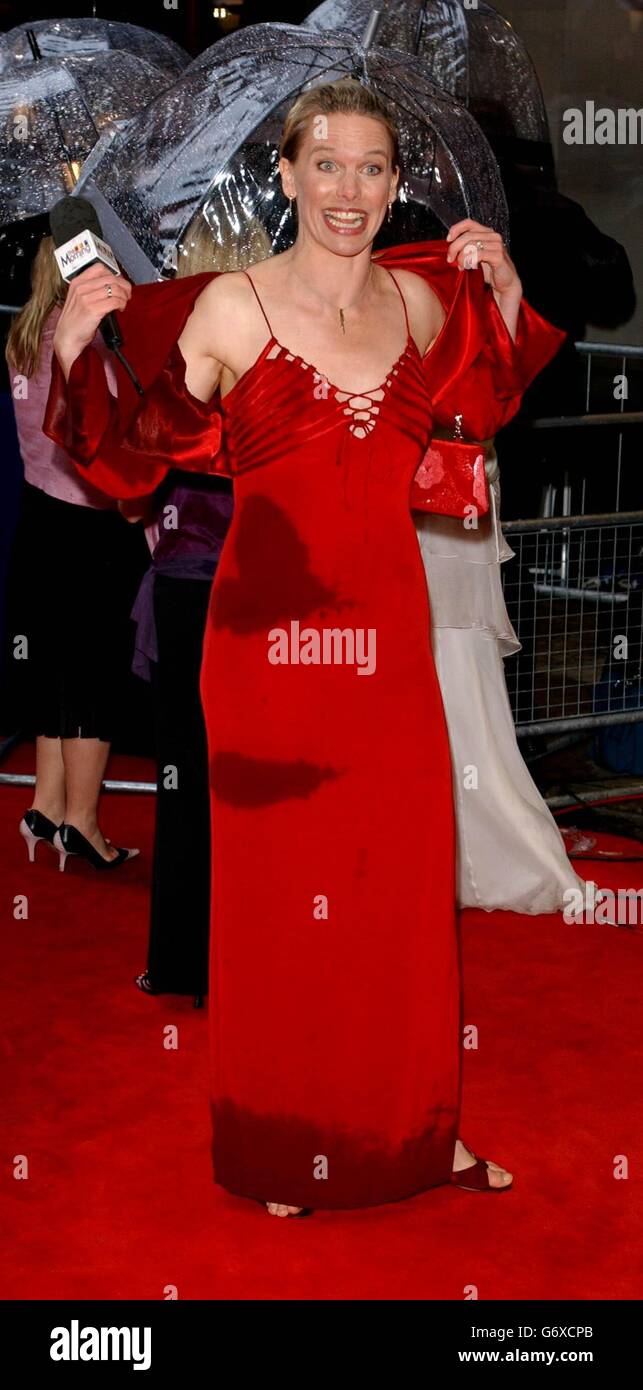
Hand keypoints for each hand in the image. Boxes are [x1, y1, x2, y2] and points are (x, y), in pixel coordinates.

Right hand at [53, 262, 131, 377]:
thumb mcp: (78, 299)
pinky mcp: (92, 310)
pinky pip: (114, 301)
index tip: (119, 283)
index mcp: (77, 282)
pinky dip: (121, 304)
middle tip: (127, 294)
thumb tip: (113, 285)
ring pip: (114, 289)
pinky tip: (120, 309)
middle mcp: (81, 288)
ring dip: (124, 296)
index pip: (99, 268)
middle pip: (110, 278)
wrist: (67, 337)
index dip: (114, 275)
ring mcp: (86, 298)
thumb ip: (92, 289)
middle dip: (124, 286)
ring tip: (123, 303)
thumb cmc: (74, 321)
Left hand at [446, 220, 520, 299]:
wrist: (506, 283)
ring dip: (461, 257)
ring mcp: (496, 245)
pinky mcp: (498, 256)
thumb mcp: (477, 256)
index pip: (469, 223)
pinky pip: (478, 254)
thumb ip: (467, 248)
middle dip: (455, 247)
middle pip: (467, 235)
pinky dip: (469, 261)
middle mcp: (493, 236)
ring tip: (461, 266)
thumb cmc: (491, 270)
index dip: (456, 229)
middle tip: (450, 259)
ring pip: (471, 245)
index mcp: (487, 233)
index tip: (448, 240)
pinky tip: (468, 267)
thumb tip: (451, 247)